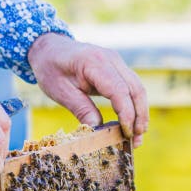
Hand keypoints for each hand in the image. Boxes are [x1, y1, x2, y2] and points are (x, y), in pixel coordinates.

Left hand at [28, 33, 147, 146]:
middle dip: (139, 117)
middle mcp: (111, 59)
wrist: (50, 49)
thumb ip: (81, 109)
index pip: (119, 90)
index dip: (126, 113)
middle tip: (136, 141)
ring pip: (137, 89)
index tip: (126, 133)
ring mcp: (116, 62)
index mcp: (95, 62)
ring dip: (140, 113)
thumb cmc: (52, 69)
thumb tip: (98, 130)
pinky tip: (132, 124)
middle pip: (135, 89)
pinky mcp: (117, 68)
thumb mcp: (61, 92)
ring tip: (137, 137)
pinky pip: (131, 87)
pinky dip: (134, 106)